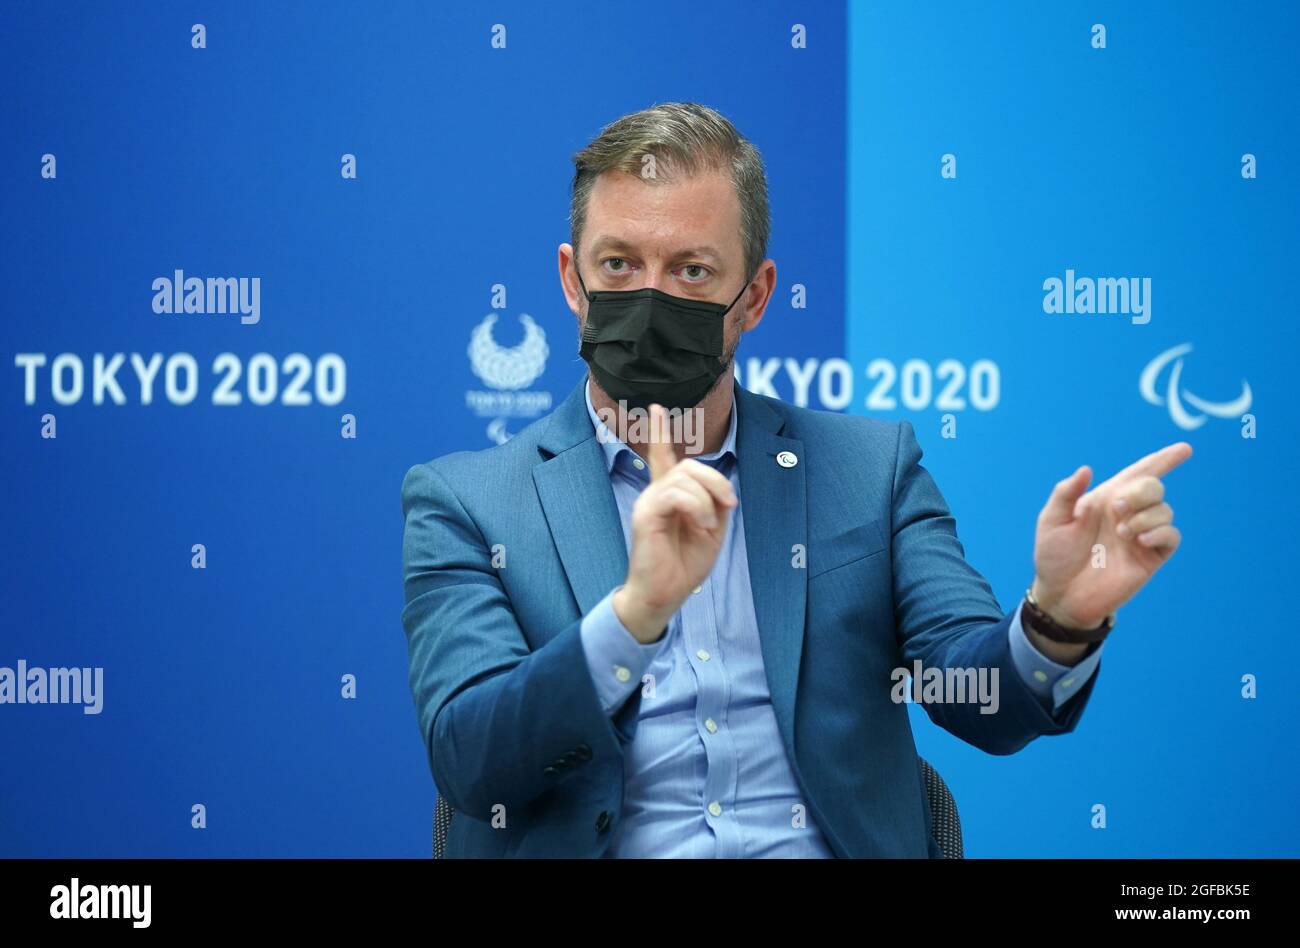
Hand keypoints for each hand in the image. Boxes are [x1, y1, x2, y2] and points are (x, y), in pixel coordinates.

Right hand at [613, 403, 736, 642]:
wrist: (664, 594)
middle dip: (716, 481)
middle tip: (729, 504)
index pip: (662, 457)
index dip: (660, 432)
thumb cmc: (684, 565)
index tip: (655, 408)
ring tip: (709, 525)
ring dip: (708, 499)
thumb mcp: (712, 531)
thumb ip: (717, 505)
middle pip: (689, 465)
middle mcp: (655, 493)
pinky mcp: (647, 514)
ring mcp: (649, 502)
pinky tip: (702, 525)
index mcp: (669, 496)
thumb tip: (723, 489)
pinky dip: (697, 507)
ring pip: (685, 477)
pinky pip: (676, 494)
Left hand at [1031, 442, 1192, 629]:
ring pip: (1164, 510)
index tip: (1184, 449)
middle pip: (1153, 486)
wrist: (1061, 594)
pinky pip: (1171, 536)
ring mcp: (1140, 535)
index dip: (1162, 460)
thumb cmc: (1054, 556)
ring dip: (1144, 516)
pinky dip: (1160, 532)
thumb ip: (1065, 493)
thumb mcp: (1051, 521)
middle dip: (1140, 492)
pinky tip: (1140, 540)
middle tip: (1116, 510)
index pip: (1139, 473)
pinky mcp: (1150, 556)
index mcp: (1106, 499)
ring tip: (1121, 532)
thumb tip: (1086, 469)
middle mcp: (1127, 513)